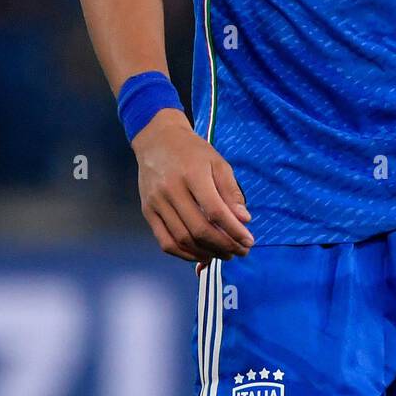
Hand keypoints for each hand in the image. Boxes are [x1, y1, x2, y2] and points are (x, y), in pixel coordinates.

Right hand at [133, 108, 253, 265]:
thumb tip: (244, 220)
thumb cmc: (192, 151)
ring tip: (224, 254)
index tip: (248, 241)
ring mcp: (156, 202)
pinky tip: (201, 254)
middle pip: (199, 229)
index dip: (234, 230)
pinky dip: (184, 254)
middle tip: (239, 252)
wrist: (157, 140)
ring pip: (182, 239)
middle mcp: (171, 190)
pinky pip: (165, 242)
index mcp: (192, 174)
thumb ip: (231, 191)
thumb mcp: (218, 163)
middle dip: (223, 245)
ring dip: (206, 253)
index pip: (215, 211)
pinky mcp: (147, 212)